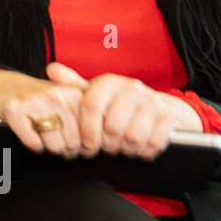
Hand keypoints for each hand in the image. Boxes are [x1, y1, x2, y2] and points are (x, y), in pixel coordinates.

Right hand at [0, 68, 83, 156]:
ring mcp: (35, 102)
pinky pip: (33, 144)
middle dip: (64, 148)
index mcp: (73, 94)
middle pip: (72, 144)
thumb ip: (88, 116)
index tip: (76, 143)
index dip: (83, 145)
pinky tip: (29, 132)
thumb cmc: (38, 97)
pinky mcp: (14, 110)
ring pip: (54, 146)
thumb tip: (99, 146)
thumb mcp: (67, 98)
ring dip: (48, 147)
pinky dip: (32, 144)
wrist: (2, 85)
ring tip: (42, 134)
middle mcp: (56, 96)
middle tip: (55, 138)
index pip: (89, 135)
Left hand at [47, 63, 203, 160]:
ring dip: (126, 149)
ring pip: (133, 137)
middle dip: (107, 143)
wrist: (160, 106)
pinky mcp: (168, 116)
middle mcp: (132, 88)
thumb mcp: (96, 93)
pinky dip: (144, 151)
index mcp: (109, 82)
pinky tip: (138, 148)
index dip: (87, 130)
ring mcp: (152, 101)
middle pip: (112, 127)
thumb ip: (72, 85)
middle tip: (107, 146)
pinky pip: (153, 143)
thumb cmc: (118, 103)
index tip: (87, 144)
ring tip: (122, 147)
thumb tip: (51, 69)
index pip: (91, 106)